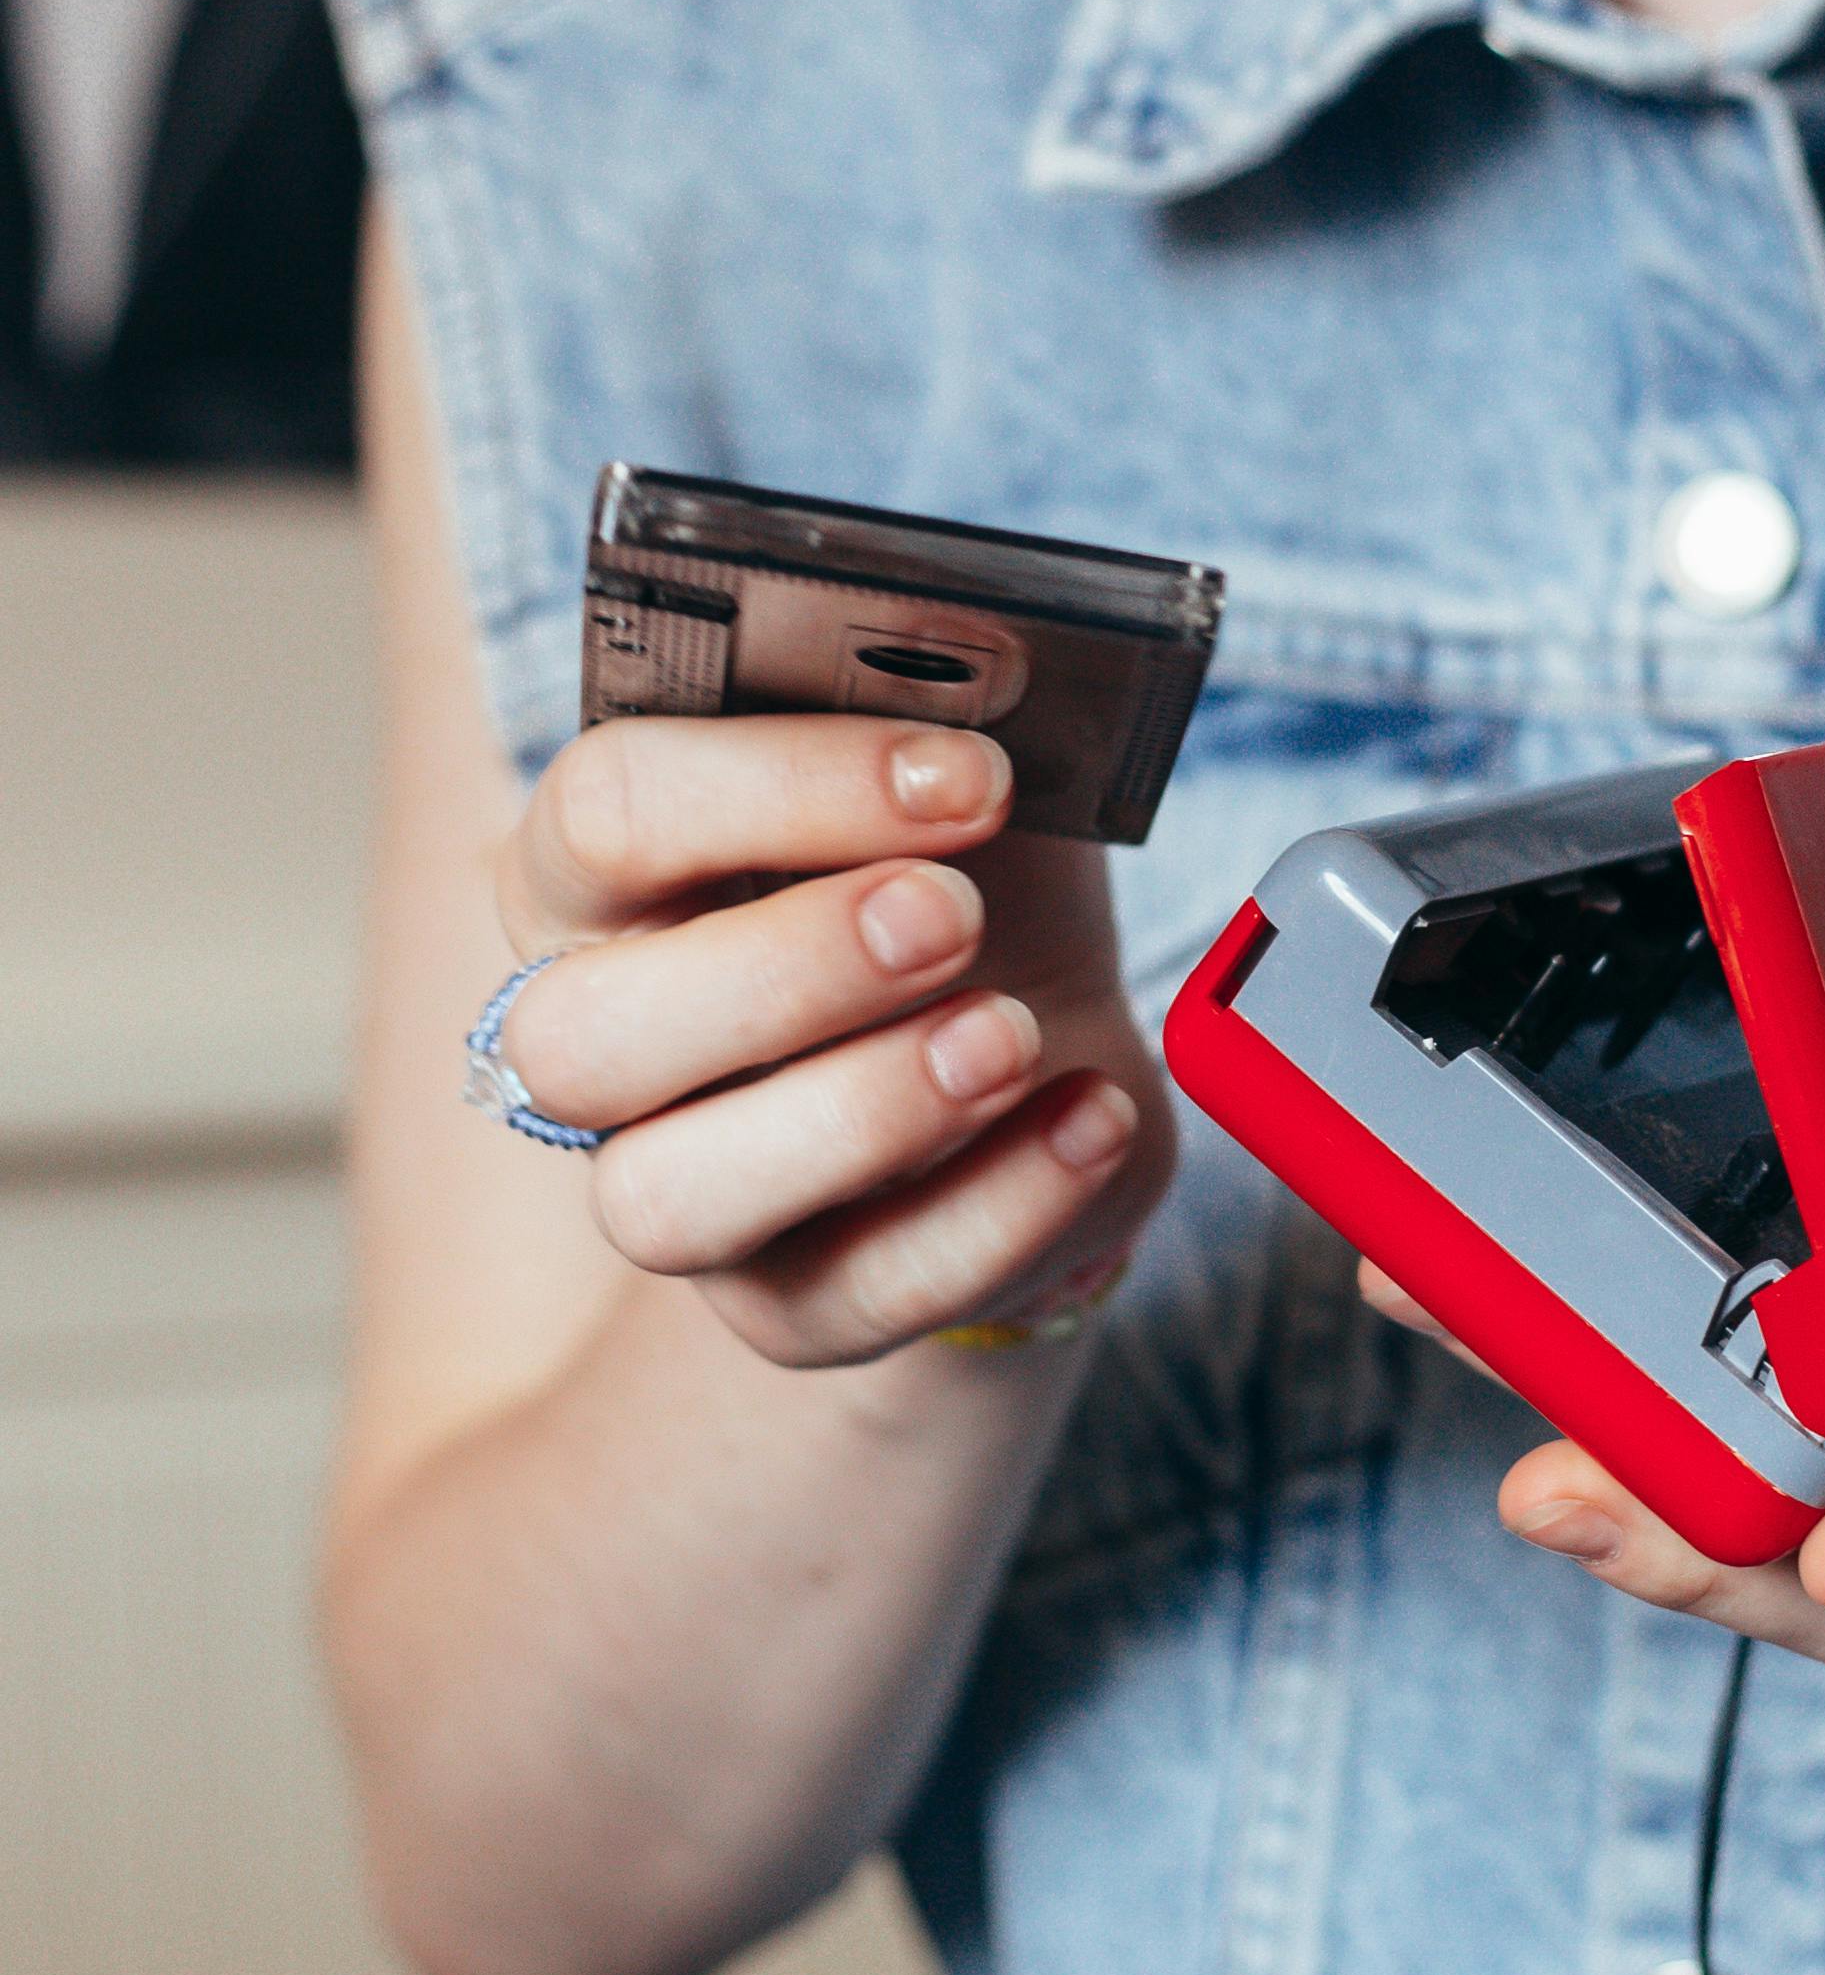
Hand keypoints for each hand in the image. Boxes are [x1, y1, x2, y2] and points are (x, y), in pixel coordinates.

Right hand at [485, 716, 1171, 1368]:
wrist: (1050, 1041)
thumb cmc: (967, 874)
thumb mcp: (958, 776)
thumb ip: (936, 718)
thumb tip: (970, 668)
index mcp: (601, 876)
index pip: (603, 814)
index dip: (778, 784)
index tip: (964, 771)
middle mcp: (599, 1044)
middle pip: (580, 1038)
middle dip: (783, 968)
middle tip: (952, 913)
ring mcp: (679, 1190)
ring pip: (666, 1204)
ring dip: (857, 1114)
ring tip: (1010, 1035)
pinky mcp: (791, 1306)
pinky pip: (857, 1299)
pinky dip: (995, 1213)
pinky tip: (1093, 1115)